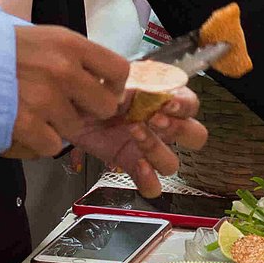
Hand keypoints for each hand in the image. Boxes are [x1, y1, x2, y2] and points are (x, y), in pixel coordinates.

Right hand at [9, 25, 128, 158]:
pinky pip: (51, 146)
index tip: (100, 92)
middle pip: (105, 107)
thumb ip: (69, 57)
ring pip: (74, 129)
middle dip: (88, 113)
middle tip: (65, 109)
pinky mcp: (26, 124)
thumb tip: (97, 80)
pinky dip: (36, 142)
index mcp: (68, 44)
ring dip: (56, 126)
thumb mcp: (38, 39)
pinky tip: (19, 126)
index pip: (118, 70)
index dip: (113, 87)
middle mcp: (63, 70)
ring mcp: (45, 99)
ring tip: (29, 111)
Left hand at [74, 88, 206, 197]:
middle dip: (179, 129)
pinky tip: (138, 165)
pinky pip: (152, 186)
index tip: (167, 102)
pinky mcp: (132, 165)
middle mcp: (162, 126)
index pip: (191, 105)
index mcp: (163, 100)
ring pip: (172, 163)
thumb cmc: (94, 87)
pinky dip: (149, 180)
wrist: (68, 103)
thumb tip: (147, 84)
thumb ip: (134, 82)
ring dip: (157, 150)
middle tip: (155, 120)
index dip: (184, 105)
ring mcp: (148, 149)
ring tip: (134, 134)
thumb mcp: (114, 77)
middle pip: (195, 137)